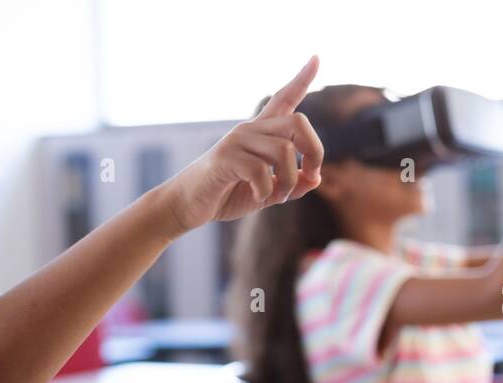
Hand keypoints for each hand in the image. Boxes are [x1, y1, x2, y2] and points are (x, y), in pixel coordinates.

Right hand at [160, 56, 324, 232]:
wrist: (186, 205)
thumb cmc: (225, 195)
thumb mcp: (266, 193)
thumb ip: (291, 186)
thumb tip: (316, 178)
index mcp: (260, 133)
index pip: (283, 98)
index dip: (302, 79)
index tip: (316, 57)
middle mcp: (249, 130)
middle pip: (298, 123)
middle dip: (315, 151)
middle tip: (311, 175)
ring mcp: (236, 141)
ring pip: (284, 151)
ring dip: (289, 181)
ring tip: (277, 196)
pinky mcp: (224, 158)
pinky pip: (260, 171)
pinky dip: (266, 191)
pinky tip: (257, 197)